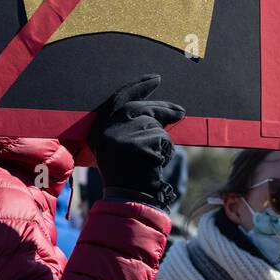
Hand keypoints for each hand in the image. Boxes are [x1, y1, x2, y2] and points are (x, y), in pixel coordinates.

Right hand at [87, 74, 184, 209]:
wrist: (127, 201)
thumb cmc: (126, 175)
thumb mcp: (118, 147)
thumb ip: (128, 126)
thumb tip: (155, 110)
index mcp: (98, 128)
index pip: (119, 98)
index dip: (139, 86)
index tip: (155, 79)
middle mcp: (106, 129)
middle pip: (141, 109)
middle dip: (163, 109)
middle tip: (181, 112)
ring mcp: (120, 136)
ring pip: (154, 126)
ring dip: (162, 141)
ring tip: (153, 159)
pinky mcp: (137, 145)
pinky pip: (162, 140)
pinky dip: (166, 151)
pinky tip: (156, 164)